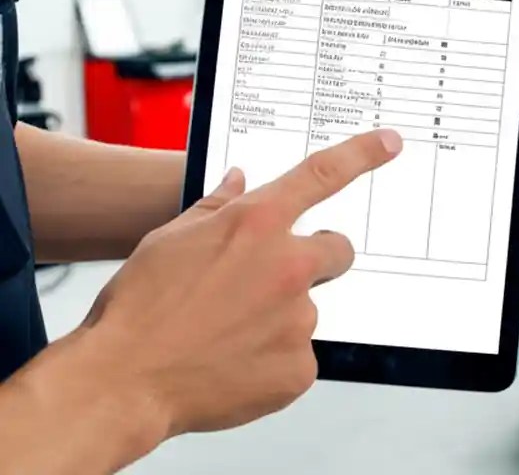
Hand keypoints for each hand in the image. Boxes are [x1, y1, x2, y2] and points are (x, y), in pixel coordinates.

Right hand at [73, 129, 401, 440]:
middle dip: (314, 260)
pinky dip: (273, 361)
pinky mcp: (300, 367)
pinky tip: (233, 362)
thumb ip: (216, 206)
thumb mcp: (170, 239)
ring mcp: (299, 319)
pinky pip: (298, 357)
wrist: (122, 381)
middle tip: (269, 281)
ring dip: (280, 317)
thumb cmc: (139, 309)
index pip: (323, 175)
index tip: (389, 142)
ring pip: (308, 310)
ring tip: (226, 333)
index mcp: (256, 224)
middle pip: (337, 250)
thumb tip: (239, 180)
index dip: (362, 154)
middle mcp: (288, 266)